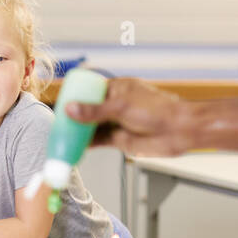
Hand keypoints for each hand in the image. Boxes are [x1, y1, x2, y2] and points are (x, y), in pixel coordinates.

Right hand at [64, 77, 192, 155]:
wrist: (180, 131)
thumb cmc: (159, 111)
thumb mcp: (122, 107)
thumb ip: (94, 111)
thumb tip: (71, 109)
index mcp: (116, 89)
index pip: (88, 90)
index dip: (74, 96)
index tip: (60, 104)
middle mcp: (114, 105)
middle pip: (88, 110)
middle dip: (73, 117)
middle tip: (57, 124)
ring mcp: (116, 122)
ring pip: (91, 127)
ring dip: (78, 132)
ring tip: (62, 138)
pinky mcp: (119, 139)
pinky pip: (98, 141)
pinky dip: (86, 145)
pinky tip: (75, 148)